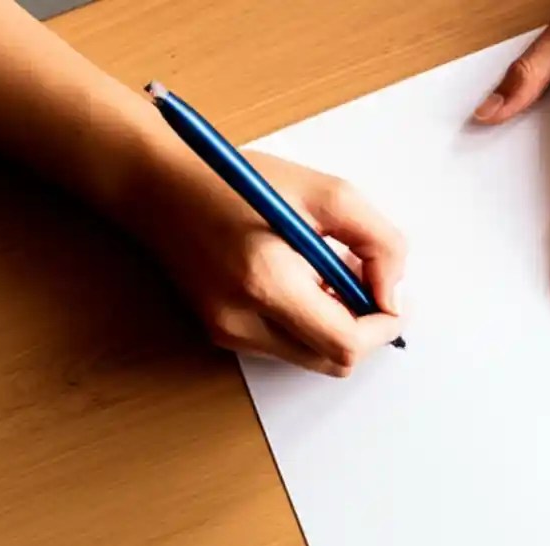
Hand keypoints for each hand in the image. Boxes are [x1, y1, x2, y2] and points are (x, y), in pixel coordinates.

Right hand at [139, 151, 404, 376]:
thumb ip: (378, 241)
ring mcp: (228, 333)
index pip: (346, 344)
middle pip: (333, 361)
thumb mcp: (325, 192)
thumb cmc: (237, 180)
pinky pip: (286, 344)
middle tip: (361, 276)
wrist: (156, 184)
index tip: (392, 294)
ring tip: (324, 268)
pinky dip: (308, 319)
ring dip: (336, 322)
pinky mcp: (222, 333)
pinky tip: (298, 276)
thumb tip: (393, 293)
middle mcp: (243, 321)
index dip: (383, 326)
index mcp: (266, 282)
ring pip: (312, 356)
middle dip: (363, 326)